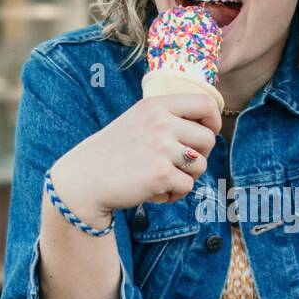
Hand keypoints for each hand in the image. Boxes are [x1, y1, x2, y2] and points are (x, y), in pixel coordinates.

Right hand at [51, 94, 220, 218]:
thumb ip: (168, 119)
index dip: (213, 121)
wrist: (84, 181)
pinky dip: (173, 194)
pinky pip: (187, 187)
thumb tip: (208, 127)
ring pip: (201, 165)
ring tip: (160, 178)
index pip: (205, 103)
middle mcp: (160, 123)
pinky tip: (153, 191)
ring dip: (185, 177)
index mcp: (155, 106)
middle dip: (199, 156)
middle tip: (176, 165)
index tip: (208, 132)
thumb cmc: (113, 154)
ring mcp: (161, 148)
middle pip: (208, 139)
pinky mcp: (161, 174)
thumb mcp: (138, 122)